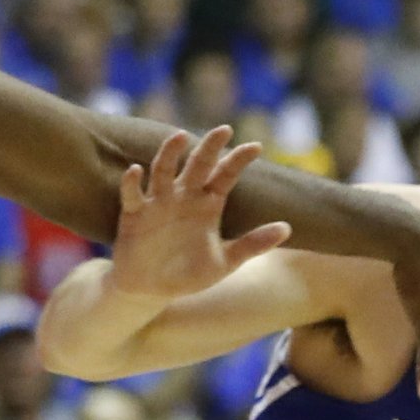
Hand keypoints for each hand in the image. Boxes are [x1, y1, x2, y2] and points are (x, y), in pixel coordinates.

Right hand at [109, 127, 290, 300]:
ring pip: (163, 170)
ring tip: (179, 136)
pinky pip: (132, 194)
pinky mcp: (134, 214)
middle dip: (209, 147)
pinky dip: (132, 182)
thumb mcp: (225, 261)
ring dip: (169, 153)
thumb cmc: (189, 274)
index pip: (225, 176)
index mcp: (208, 205)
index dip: (238, 161)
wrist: (153, 290)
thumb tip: (287, 228)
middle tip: (224, 130)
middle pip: (197, 165)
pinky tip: (136, 170)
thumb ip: (253, 244)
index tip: (256, 146)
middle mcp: (184, 197)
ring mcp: (158, 203)